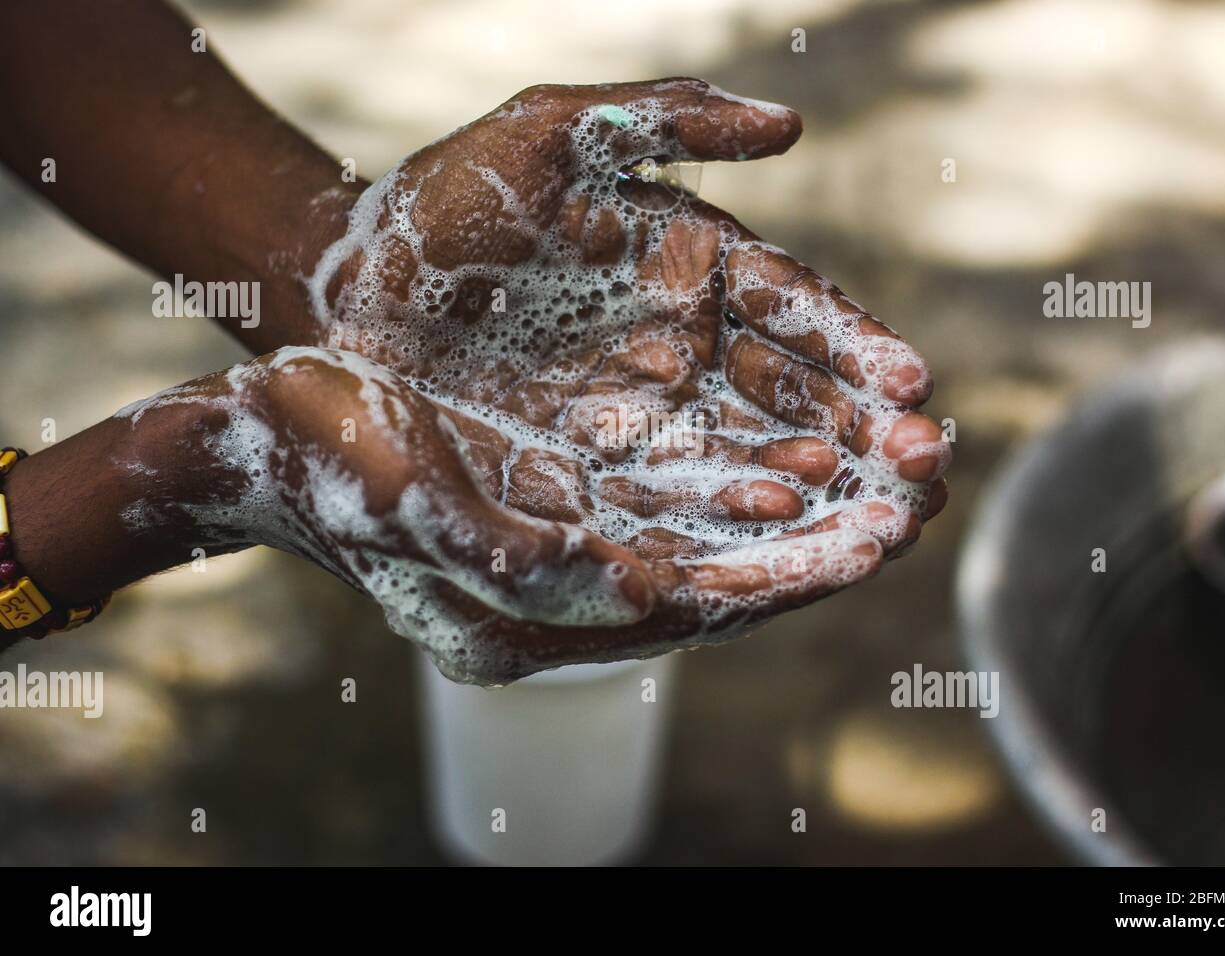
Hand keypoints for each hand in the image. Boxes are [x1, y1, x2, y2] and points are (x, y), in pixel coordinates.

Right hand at [118, 348, 884, 682]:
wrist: (267, 436)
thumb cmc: (315, 458)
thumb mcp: (393, 491)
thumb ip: (505, 551)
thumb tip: (626, 586)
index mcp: (532, 616)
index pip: (693, 605)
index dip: (790, 574)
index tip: (880, 542)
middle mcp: (571, 595)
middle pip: (728, 575)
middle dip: (824, 541)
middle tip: (922, 500)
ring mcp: (578, 550)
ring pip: (717, 534)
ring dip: (805, 505)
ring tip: (895, 469)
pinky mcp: (577, 504)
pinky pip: (683, 496)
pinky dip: (749, 475)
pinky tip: (806, 443)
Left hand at [307, 78, 948, 563]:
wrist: (346, 286)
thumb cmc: (447, 200)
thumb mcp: (553, 132)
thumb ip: (669, 119)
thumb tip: (792, 124)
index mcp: (694, 267)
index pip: (796, 310)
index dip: (853, 347)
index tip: (909, 383)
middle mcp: (685, 348)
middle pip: (793, 398)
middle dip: (864, 436)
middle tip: (928, 473)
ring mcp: (647, 416)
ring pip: (750, 458)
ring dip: (819, 493)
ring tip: (883, 523)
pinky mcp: (598, 472)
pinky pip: (677, 499)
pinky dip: (732, 520)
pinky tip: (785, 536)